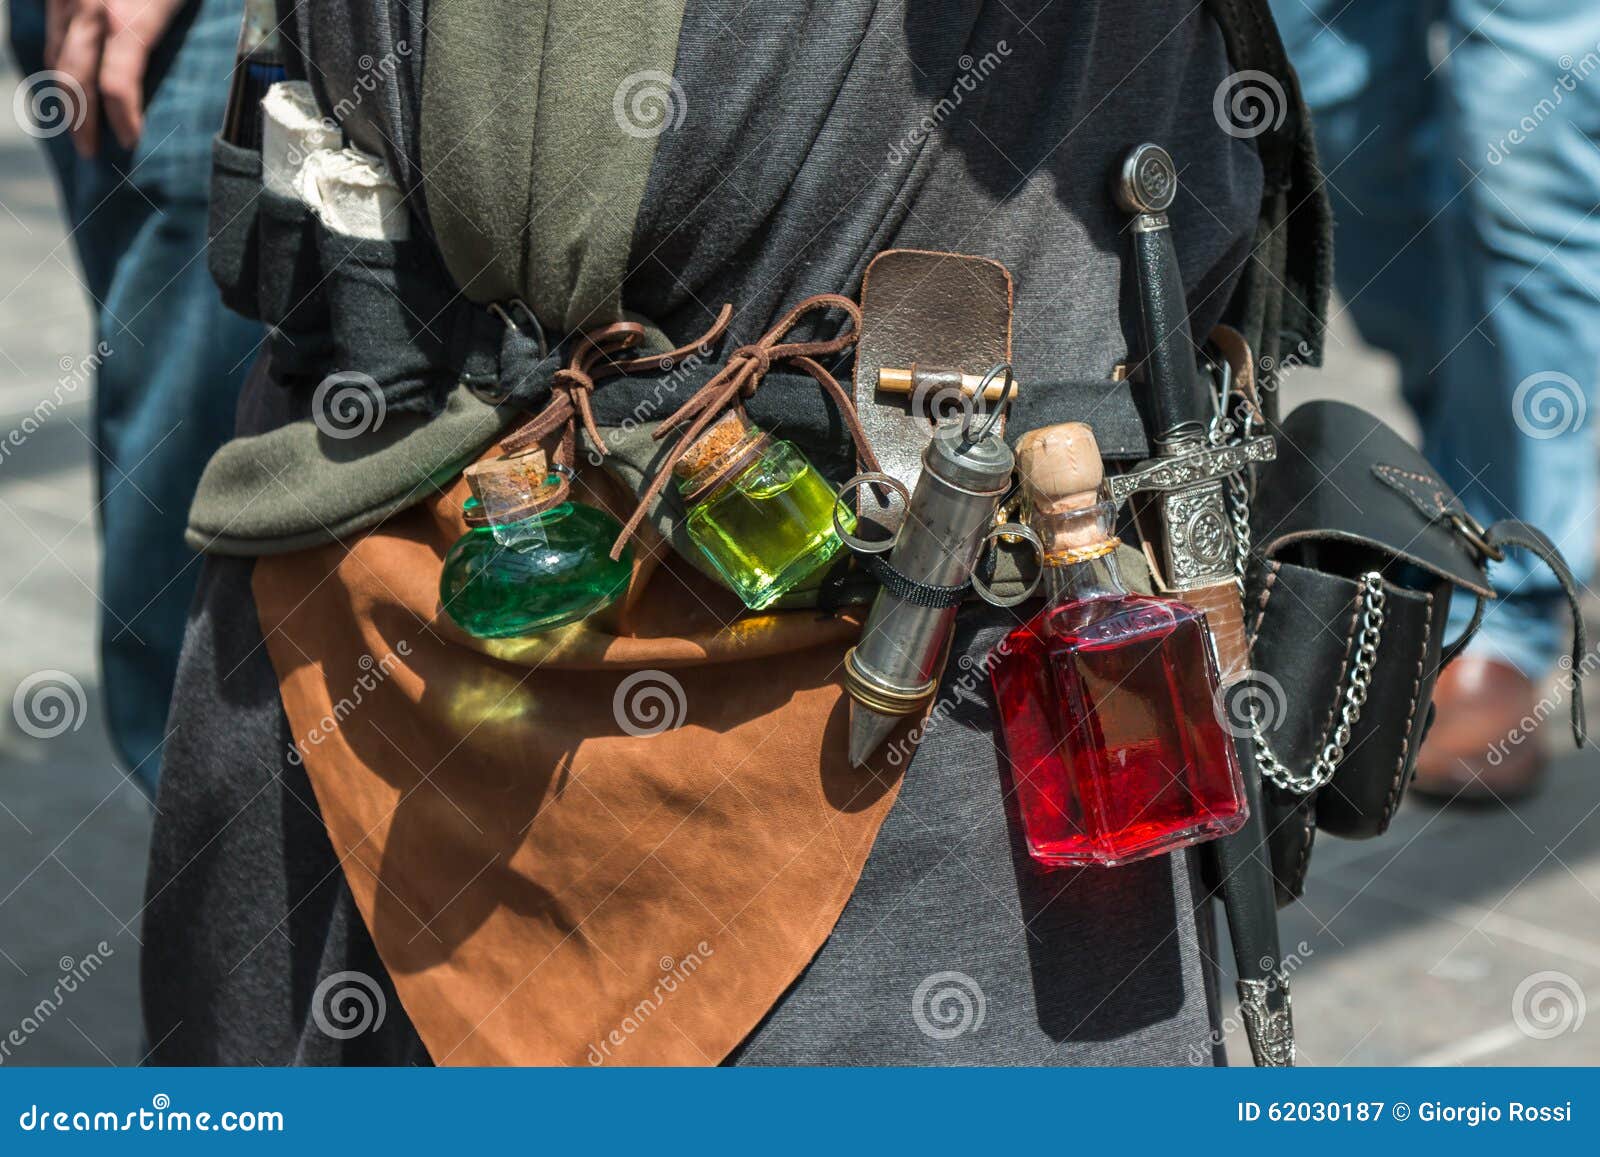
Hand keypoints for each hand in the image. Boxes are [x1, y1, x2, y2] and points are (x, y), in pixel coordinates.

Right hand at [44, 0, 191, 156]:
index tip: (130, 141)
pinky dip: (59, 65)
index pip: (116, 87)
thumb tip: (177, 97)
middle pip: (75, 80)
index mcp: (126, 22)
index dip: (121, 119)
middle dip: (81, 121)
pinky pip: (51, 37)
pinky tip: (71, 87)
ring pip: (56, 59)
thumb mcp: (177, 9)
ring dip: (66, 97)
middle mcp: (88, 11)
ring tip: (79, 125)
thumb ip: (164, 45)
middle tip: (89, 152)